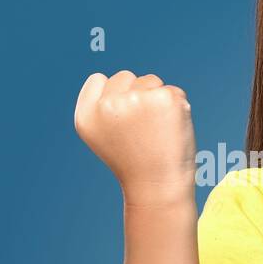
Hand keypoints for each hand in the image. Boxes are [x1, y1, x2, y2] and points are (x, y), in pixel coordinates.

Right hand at [73, 70, 196, 205]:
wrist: (158, 187)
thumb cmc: (134, 160)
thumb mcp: (103, 135)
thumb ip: (101, 105)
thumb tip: (121, 81)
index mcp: (86, 115)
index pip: (98, 80)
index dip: (114, 96)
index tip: (123, 122)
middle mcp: (107, 106)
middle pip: (125, 76)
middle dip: (136, 94)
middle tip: (141, 129)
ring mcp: (135, 100)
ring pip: (150, 80)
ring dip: (157, 99)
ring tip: (156, 130)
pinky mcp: (164, 99)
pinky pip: (173, 90)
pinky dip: (177, 107)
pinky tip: (172, 128)